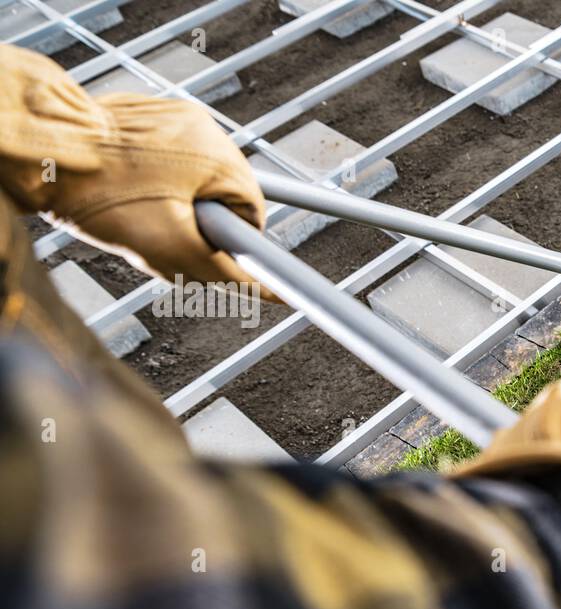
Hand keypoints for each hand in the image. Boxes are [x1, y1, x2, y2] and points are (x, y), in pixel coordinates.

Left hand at [0, 45, 272, 296]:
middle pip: (224, 195)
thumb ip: (227, 274)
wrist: (40, 148)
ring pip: (197, 179)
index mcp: (221, 158)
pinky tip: (125, 189)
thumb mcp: (170, 247)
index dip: (232, 244)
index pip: (252, 214)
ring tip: (135, 211)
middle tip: (160, 238)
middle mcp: (206, 129)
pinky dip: (156, 180)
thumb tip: (272, 293)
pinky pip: (170, 159)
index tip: (209, 258)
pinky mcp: (149, 114)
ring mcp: (176, 117)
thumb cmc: (101, 195)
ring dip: (177, 202)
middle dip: (200, 222)